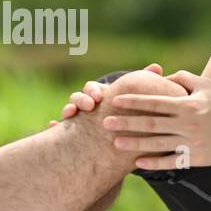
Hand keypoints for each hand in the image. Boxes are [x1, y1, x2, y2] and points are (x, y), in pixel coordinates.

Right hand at [46, 63, 164, 127]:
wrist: (115, 142)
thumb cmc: (127, 116)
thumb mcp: (135, 102)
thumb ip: (144, 86)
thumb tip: (158, 68)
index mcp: (99, 97)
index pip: (91, 88)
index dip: (93, 90)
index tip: (99, 96)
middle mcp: (86, 106)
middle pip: (77, 97)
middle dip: (81, 99)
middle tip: (90, 105)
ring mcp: (77, 120)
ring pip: (66, 110)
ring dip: (67, 109)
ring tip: (71, 114)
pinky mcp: (71, 134)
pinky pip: (57, 130)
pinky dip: (53, 127)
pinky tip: (52, 126)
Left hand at [102, 70, 210, 168]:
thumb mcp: (206, 84)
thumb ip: (182, 78)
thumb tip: (161, 75)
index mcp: (187, 105)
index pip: (155, 102)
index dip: (134, 101)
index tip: (116, 100)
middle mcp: (188, 124)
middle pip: (151, 124)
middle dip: (126, 123)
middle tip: (105, 122)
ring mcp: (192, 142)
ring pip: (157, 144)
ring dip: (134, 144)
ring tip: (115, 142)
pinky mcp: (197, 158)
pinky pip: (171, 161)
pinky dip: (154, 162)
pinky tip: (137, 163)